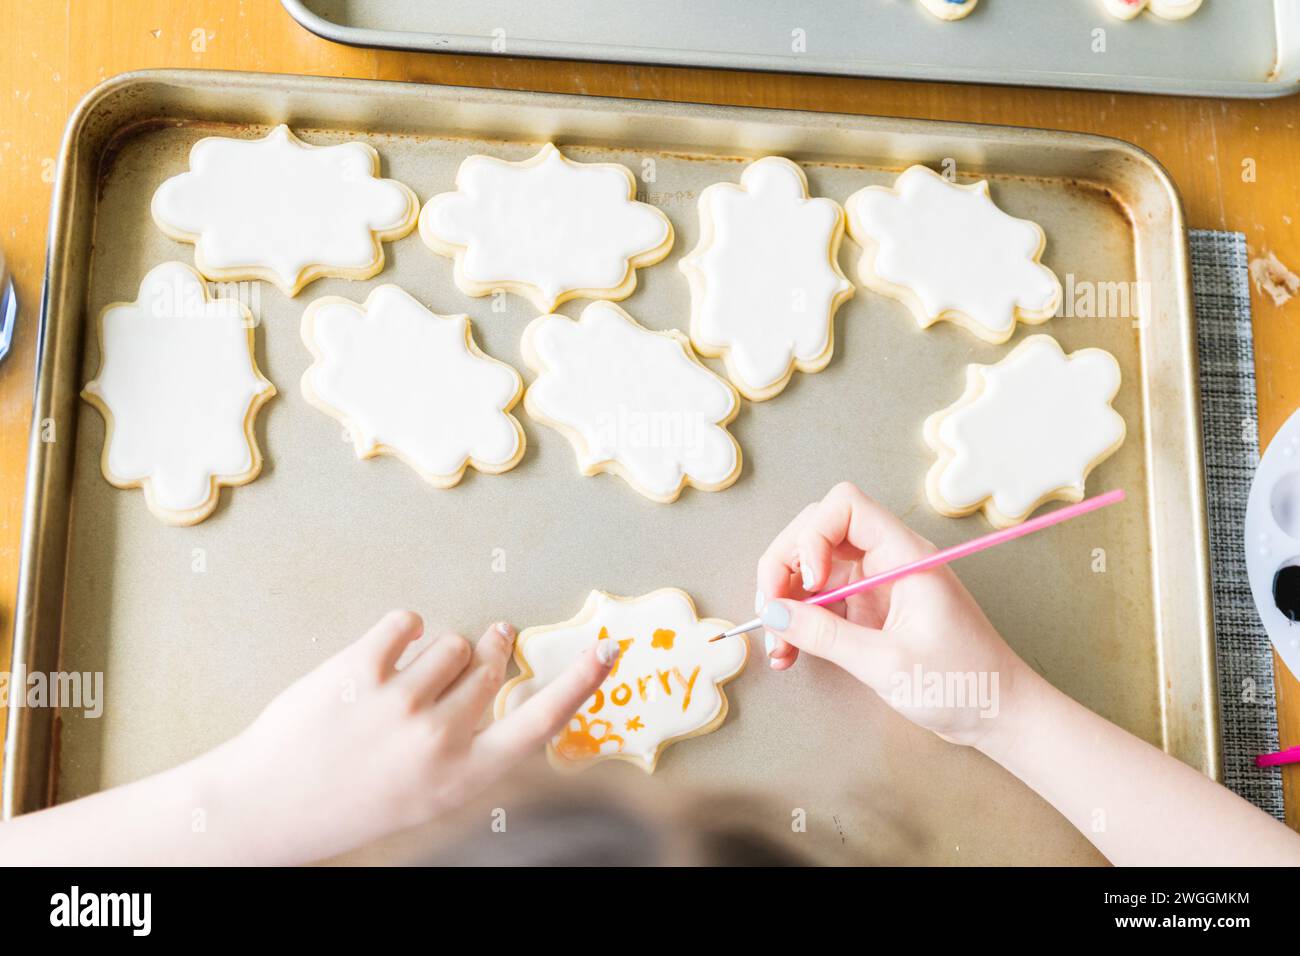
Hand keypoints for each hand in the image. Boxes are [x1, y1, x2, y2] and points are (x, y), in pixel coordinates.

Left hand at [206, 610, 617, 863]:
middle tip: (489, 640)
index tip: (608, 650)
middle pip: (492, 666)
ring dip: (436, 650)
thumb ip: (468, 740)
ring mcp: (400, 703)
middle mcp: (440, 739)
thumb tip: (493, 664)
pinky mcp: (359, 670)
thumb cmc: (353, 798)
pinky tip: (383, 657)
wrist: (270, 805)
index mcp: (464, 777)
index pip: (541, 722)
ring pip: (452, 641)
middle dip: (490, 648)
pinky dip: (402, 631)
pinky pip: (408, 621)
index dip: (580, 683)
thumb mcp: (428, 790)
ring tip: (404, 679)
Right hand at [755, 482, 1029, 746]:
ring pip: (811, 569)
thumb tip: (772, 613)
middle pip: (817, 532)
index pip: (845, 507)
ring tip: (777, 646)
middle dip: (784, 566)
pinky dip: (799, 622)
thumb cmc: (963, 683)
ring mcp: (875, 584)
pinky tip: (789, 654)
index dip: (813, 535)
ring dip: (785, 600)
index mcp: (904, 556)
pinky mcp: (868, 610)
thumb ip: (825, 635)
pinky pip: (820, 602)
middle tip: (770, 612)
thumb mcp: (887, 663)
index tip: (809, 582)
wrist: (998, 713)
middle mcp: (887, 560)